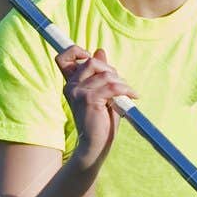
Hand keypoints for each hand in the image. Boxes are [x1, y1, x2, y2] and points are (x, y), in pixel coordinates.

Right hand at [56, 45, 135, 164]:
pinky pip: (112, 87)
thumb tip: (100, 51)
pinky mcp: (89, 99)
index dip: (76, 51)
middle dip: (110, 70)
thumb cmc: (100, 122)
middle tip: (120, 84)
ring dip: (121, 83)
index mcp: (71, 84)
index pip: (63, 57)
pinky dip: (126, 90)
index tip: (92, 57)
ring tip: (128, 93)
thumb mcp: (101, 93)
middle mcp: (70, 86)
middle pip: (91, 62)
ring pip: (104, 75)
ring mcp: (78, 92)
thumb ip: (100, 74)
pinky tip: (133, 96)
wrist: (96, 145)